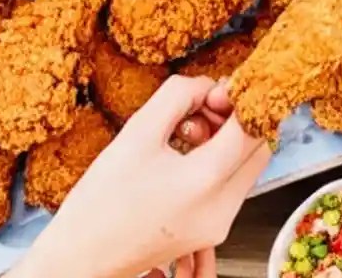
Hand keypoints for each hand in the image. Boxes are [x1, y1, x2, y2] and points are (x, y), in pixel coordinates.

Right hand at [11, 76, 270, 277]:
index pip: (249, 128)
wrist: (83, 256)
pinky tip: (185, 159)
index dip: (236, 100)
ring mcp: (219, 225)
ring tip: (187, 134)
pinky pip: (232, 188)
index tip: (214, 89)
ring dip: (228, 142)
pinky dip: (219, 165)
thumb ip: (178, 96)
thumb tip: (208, 85)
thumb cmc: (101, 200)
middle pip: (258, 149)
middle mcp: (221, 208)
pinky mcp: (211, 233)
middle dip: (236, 120)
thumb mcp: (137, 132)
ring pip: (248, 169)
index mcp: (204, 181)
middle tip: (202, 108)